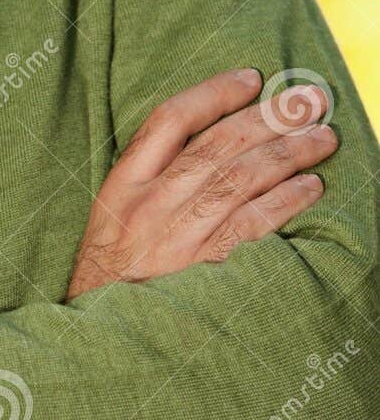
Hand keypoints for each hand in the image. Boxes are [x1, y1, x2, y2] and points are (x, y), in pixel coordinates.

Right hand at [66, 68, 336, 299]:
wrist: (96, 342)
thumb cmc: (109, 280)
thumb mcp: (111, 222)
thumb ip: (149, 184)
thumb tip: (212, 144)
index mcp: (123, 185)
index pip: (170, 119)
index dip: (214, 92)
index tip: (250, 77)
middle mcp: (150, 204)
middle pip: (218, 143)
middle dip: (271, 115)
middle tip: (311, 99)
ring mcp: (177, 237)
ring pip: (242, 177)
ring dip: (290, 152)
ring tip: (323, 137)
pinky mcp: (203, 270)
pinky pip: (253, 224)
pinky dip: (286, 200)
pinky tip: (311, 187)